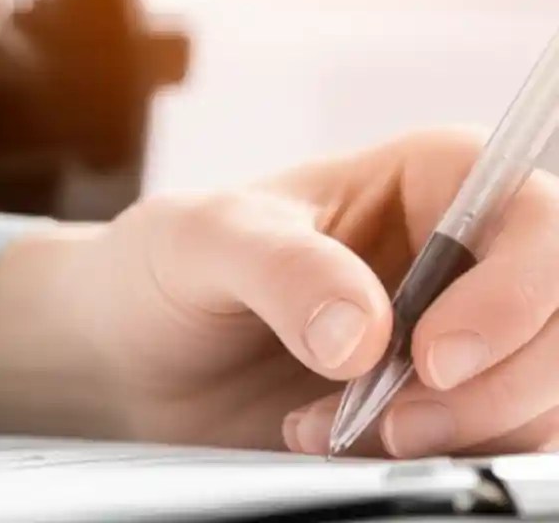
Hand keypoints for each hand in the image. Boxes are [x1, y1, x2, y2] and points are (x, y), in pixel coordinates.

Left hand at [0, 129, 558, 457]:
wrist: (129, 356)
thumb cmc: (164, 268)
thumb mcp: (203, 242)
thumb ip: (282, 270)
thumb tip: (365, 335)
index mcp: (428, 181)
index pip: (534, 215)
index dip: (516, 288)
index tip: (431, 356)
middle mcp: (460, 259)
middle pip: (557, 319)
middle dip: (494, 384)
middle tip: (393, 424)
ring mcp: (457, 340)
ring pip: (541, 393)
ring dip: (459, 433)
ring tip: (336, 434)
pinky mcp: (438, 411)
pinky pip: (493, 445)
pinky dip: (439, 463)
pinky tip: (344, 451)